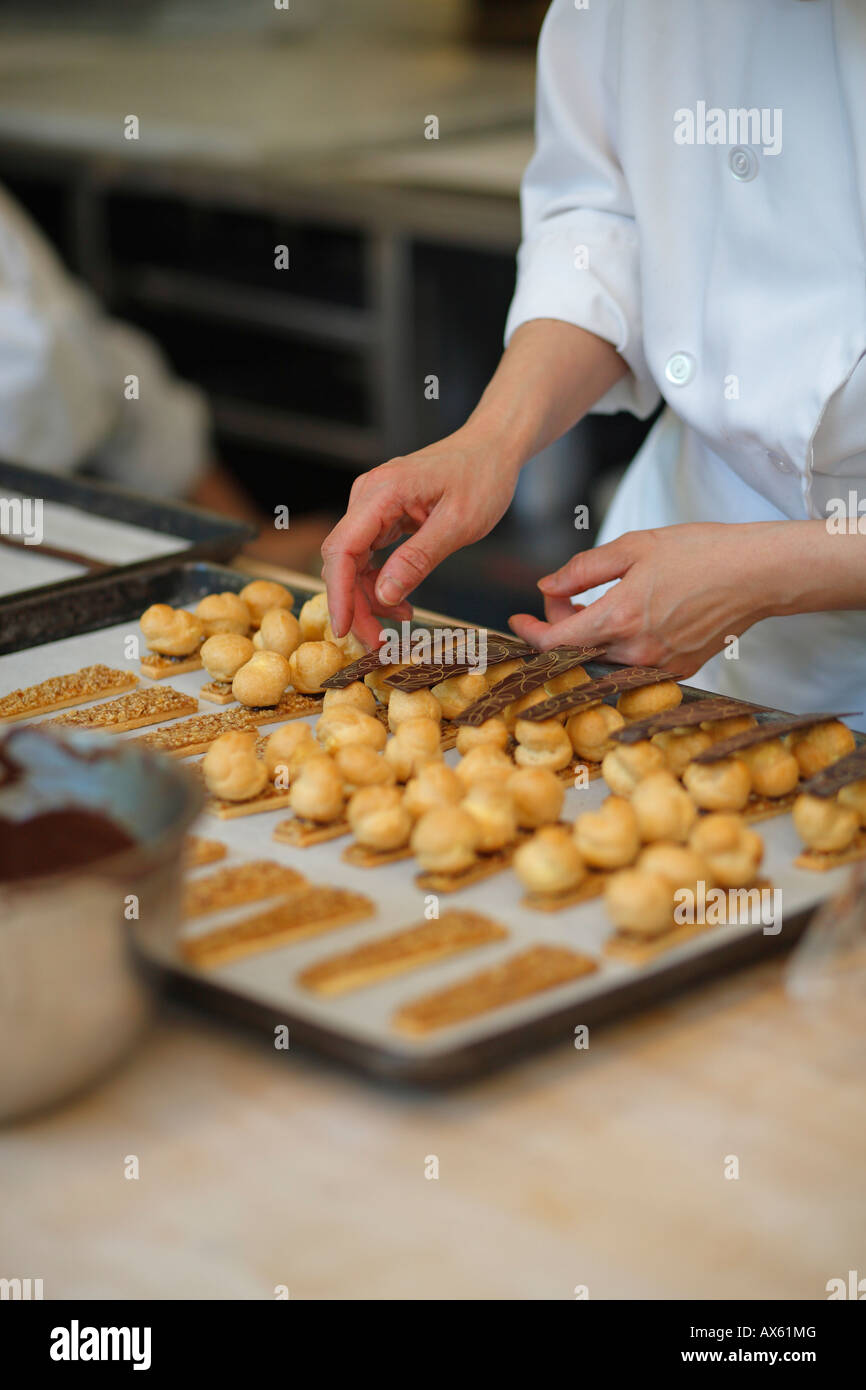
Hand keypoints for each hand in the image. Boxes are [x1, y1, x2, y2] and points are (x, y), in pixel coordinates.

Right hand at [321, 426, 520, 647]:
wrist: (492, 447)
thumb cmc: (483, 476)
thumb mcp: (458, 524)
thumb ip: (418, 559)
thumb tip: (383, 595)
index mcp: (383, 493)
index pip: (342, 549)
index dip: (338, 594)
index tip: (344, 629)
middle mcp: (368, 495)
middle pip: (343, 561)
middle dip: (355, 606)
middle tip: (377, 644)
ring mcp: (372, 504)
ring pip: (354, 563)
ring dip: (368, 599)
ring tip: (397, 625)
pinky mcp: (382, 514)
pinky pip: (369, 556)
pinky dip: (380, 583)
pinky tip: (401, 604)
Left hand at [509, 523, 785, 676]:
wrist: (757, 574)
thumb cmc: (700, 552)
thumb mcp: (634, 547)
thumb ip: (583, 569)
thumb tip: (546, 586)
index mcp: (620, 617)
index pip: (556, 641)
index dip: (530, 633)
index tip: (517, 620)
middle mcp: (637, 649)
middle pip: (577, 651)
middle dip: (561, 626)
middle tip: (565, 597)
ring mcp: (659, 665)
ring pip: (605, 659)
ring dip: (590, 635)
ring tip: (598, 602)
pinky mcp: (679, 669)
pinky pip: (634, 663)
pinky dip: (620, 644)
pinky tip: (629, 618)